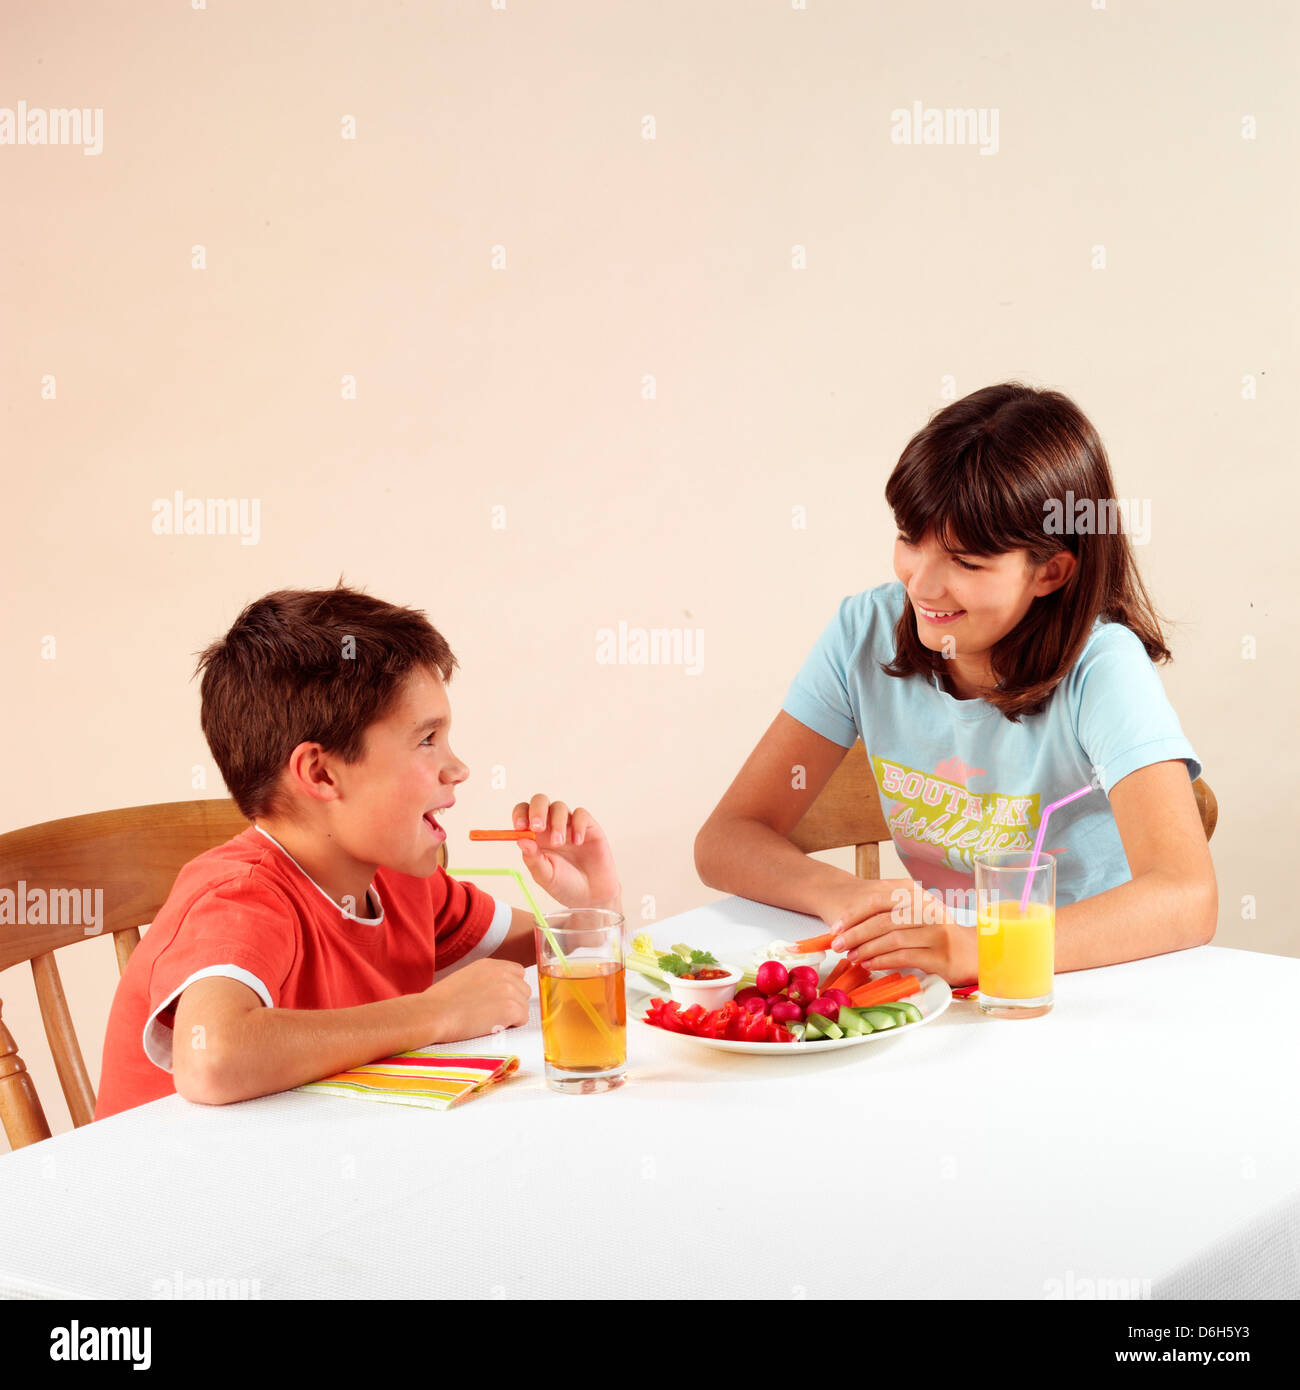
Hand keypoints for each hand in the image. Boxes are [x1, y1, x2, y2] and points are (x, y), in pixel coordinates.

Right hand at [422, 958, 530, 1040]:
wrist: (433, 1013)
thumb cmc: (440, 1001)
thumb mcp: (465, 977)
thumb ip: (485, 979)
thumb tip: (494, 992)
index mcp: (490, 965)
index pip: (518, 972)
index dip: (512, 988)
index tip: (502, 999)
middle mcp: (503, 973)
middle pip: (524, 989)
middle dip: (514, 1002)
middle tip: (494, 1013)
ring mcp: (509, 990)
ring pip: (524, 1006)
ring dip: (512, 1015)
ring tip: (490, 1021)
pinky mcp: (511, 1009)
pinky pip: (523, 1019)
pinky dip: (512, 1026)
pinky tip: (494, 1026)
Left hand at [512, 793, 620, 911]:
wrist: (592, 896)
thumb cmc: (565, 886)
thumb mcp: (545, 876)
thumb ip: (533, 859)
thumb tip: (521, 840)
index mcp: (535, 837)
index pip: (523, 814)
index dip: (520, 815)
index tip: (519, 826)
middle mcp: (551, 827)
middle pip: (540, 802)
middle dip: (537, 810)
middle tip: (538, 827)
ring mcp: (570, 825)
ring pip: (559, 807)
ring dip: (557, 823)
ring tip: (559, 843)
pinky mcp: (589, 827)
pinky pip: (581, 815)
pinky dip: (578, 825)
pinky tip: (578, 842)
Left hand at [816, 877, 977, 985]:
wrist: (973, 952)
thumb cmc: (937, 934)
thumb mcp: (916, 915)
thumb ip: (891, 913)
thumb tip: (851, 923)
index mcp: (919, 896)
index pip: (880, 900)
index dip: (855, 914)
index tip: (835, 927)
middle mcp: (929, 911)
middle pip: (883, 920)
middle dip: (855, 933)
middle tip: (836, 944)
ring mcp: (936, 934)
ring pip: (893, 939)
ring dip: (866, 948)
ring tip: (850, 956)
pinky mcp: (940, 957)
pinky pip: (905, 957)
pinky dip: (882, 960)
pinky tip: (869, 964)